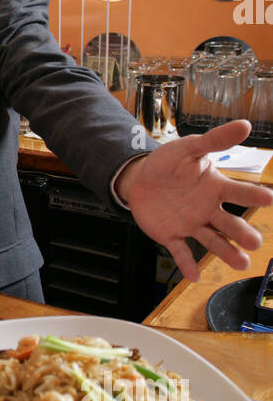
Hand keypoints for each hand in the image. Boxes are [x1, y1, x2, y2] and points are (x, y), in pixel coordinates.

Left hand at [116, 119, 272, 281]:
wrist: (139, 179)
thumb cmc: (168, 163)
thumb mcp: (189, 148)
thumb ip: (215, 140)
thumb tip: (244, 125)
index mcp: (215, 187)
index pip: (238, 192)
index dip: (252, 194)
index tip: (269, 198)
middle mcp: (208, 209)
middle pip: (229, 223)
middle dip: (242, 233)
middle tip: (255, 242)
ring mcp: (191, 224)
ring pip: (212, 241)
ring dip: (226, 252)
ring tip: (241, 263)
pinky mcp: (172, 236)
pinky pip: (181, 251)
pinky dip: (187, 264)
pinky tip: (195, 276)